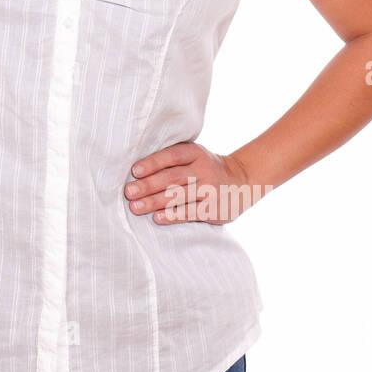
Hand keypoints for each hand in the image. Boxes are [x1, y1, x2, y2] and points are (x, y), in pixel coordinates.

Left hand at [123, 142, 262, 224]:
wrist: (242, 181)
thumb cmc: (205, 168)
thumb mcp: (194, 156)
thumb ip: (172, 159)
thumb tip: (136, 171)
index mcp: (196, 153)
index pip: (172, 155)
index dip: (153, 163)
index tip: (134, 171)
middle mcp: (204, 169)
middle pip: (172, 177)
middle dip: (148, 185)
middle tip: (129, 192)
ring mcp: (210, 189)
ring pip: (179, 196)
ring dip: (154, 202)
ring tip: (135, 207)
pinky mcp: (214, 208)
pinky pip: (190, 213)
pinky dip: (172, 215)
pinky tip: (157, 218)